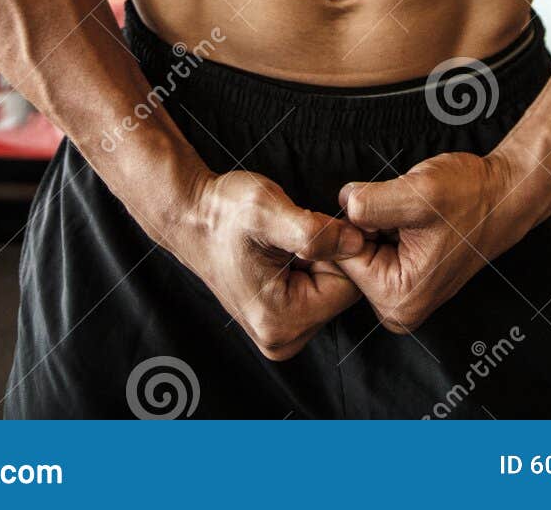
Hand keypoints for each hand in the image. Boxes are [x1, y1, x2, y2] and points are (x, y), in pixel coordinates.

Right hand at [173, 169, 367, 359]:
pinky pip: (315, 292)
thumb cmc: (225, 212)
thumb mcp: (269, 211)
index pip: (348, 286)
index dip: (338, 247)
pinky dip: (308, 266)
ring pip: (329, 289)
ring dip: (317, 258)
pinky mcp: (278, 322)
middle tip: (292, 231)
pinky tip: (282, 251)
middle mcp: (280, 339)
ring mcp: (279, 334)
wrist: (192, 215)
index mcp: (281, 321)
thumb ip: (315, 232)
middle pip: (340, 291)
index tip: (310, 225)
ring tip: (282, 241)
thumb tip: (357, 244)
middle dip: (327, 254)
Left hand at [337, 149, 534, 332]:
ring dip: (377, 219)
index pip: (341, 257)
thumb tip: (342, 204)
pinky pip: (375, 244)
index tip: (378, 203)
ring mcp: (401, 293)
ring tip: (409, 209)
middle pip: (350, 254)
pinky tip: (410, 214)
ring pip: (361, 245)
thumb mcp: (419, 194)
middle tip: (399, 204)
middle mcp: (397, 306)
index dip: (352, 221)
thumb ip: (371, 203)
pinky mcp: (405, 275)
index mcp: (397, 299)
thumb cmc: (470, 197)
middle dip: (366, 222)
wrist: (502, 194)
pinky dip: (385, 222)